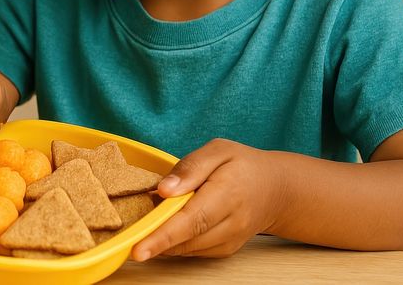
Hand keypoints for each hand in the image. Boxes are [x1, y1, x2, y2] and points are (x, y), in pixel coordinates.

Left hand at [132, 138, 286, 259]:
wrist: (276, 190)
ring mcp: (230, 240)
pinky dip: (174, 243)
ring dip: (162, 242)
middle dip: (154, 243)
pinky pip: (193, 250)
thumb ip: (191, 167)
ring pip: (188, 248)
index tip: (138, 249)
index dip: (163, 236)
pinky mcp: (225, 249)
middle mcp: (232, 222)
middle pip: (187, 238)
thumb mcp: (218, 150)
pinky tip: (163, 229)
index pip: (192, 219)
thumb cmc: (243, 165)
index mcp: (228, 193)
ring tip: (143, 226)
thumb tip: (164, 190)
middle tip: (126, 243)